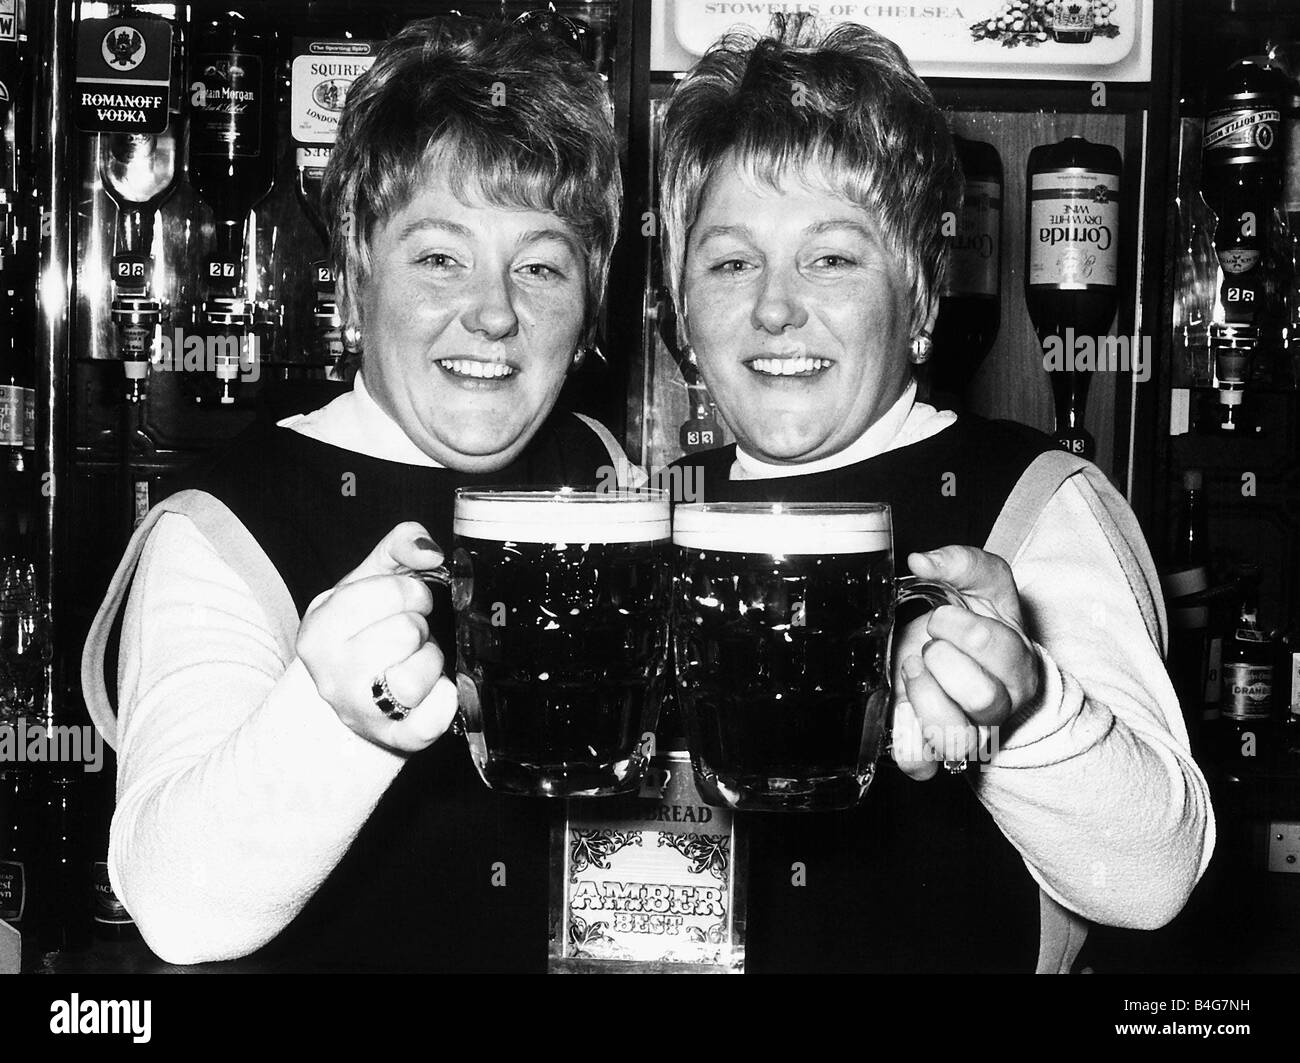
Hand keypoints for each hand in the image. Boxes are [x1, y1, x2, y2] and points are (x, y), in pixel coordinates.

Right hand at [297, 522, 458, 753]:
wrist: (355, 695)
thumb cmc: (365, 631)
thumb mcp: (371, 580)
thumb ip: (399, 546)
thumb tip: (430, 551)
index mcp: (319, 629)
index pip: (385, 594)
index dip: (409, 592)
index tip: (407, 602)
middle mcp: (331, 675)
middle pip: (404, 633)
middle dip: (418, 628)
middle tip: (409, 635)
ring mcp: (361, 712)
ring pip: (417, 677)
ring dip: (430, 662)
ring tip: (417, 661)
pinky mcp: (396, 740)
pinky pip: (436, 716)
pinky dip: (445, 698)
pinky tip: (433, 689)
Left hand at [889, 545, 1041, 779]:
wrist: (961, 665)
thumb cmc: (972, 624)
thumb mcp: (978, 584)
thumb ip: (960, 562)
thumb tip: (922, 560)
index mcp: (1018, 662)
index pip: (1000, 647)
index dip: (960, 625)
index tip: (942, 617)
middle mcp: (999, 706)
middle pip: (982, 696)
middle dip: (942, 659)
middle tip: (927, 646)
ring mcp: (967, 735)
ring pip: (954, 738)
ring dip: (923, 695)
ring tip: (912, 671)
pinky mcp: (932, 755)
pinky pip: (920, 765)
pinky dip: (904, 739)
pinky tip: (901, 708)